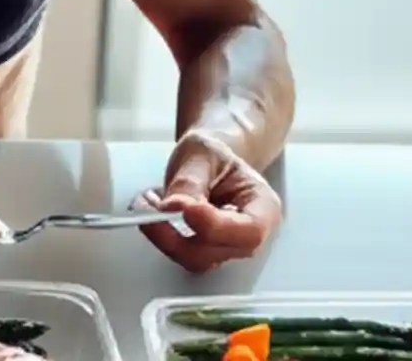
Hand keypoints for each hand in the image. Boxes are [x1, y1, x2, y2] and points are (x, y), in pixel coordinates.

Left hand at [132, 130, 281, 272]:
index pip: (249, 231)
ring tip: (147, 202)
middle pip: (218, 251)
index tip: (186, 209)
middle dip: (178, 233)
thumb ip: (191, 182)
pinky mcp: (200, 251)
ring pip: (194, 258)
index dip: (216, 226)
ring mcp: (224, 247)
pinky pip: (179, 253)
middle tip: (148, 205)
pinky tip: (149, 210)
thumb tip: (172, 207)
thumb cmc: (213, 154)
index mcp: (264, 208)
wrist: (208, 160)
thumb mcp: (202, 153)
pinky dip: (159, 236)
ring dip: (163, 235)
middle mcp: (248, 236)